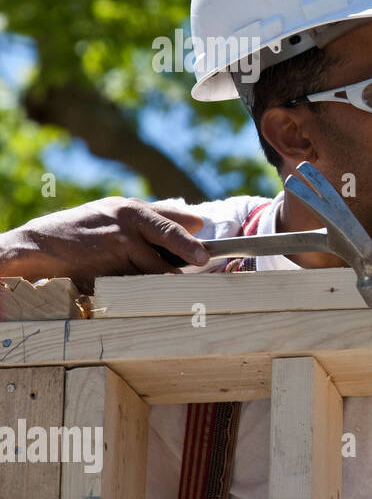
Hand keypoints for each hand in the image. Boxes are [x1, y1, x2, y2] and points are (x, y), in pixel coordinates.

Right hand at [0, 197, 209, 292]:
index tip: (206, 249)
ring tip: (157, 282)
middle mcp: (127, 222)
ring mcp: (117, 242)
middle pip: (169, 241)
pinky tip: (133, 289)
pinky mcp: (107, 263)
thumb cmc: (83, 229)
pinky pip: (134, 282)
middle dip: (189, 254)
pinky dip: (139, 288)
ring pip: (154, 267)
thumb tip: (198, 223)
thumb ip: (152, 220)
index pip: (170, 222)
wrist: (39, 243)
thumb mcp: (115, 214)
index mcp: (131, 209)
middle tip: (202, 262)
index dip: (191, 237)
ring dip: (161, 278)